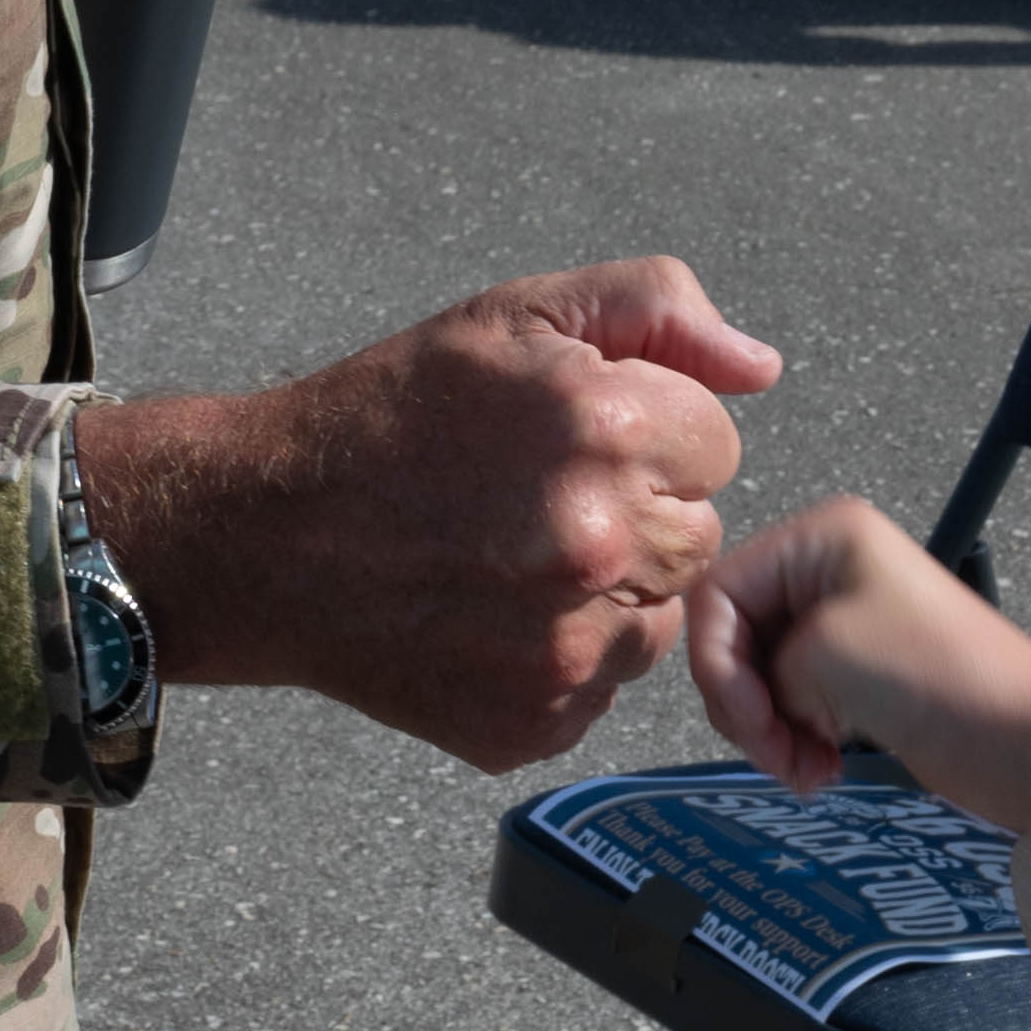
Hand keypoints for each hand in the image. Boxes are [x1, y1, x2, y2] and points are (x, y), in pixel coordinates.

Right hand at [84, 258, 783, 772]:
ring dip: (608, 588)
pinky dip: (561, 655)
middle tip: (535, 494)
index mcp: (609, 430)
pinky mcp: (535, 719)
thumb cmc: (392, 413)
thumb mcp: (516, 314)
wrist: (268, 534)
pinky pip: (601, 687)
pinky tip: (489, 613)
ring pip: (657, 614)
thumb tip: (762, 369)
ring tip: (510, 555)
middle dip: (637, 507)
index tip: (571, 435)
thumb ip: (657, 310)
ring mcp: (569, 646)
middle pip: (698, 531)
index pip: (716, 441)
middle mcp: (601, 545)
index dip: (647, 429)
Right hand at [685, 500, 1030, 851]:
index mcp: (821, 538)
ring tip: (804, 769)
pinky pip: (794, 706)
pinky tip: (819, 770)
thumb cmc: (934, 676)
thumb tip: (758, 700)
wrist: (1023, 741)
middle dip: (744, 704)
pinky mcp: (857, 677)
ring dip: (770, 733)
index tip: (749, 717)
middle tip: (774, 750)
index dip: (717, 660)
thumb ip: (755, 666)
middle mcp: (827, 572)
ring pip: (761, 680)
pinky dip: (794, 743)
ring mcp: (843, 626)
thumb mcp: (821, 654)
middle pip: (735, 638)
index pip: (720, 592)